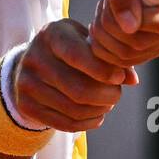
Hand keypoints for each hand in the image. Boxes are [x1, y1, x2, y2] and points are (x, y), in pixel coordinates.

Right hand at [8, 19, 136, 131]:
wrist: (31, 61)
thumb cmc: (70, 48)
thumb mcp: (86, 41)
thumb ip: (110, 57)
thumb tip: (131, 80)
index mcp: (52, 34)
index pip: (78, 56)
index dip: (103, 71)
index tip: (119, 78)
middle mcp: (34, 57)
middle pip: (78, 89)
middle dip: (106, 96)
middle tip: (116, 94)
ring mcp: (27, 83)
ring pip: (74, 109)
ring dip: (99, 111)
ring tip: (107, 104)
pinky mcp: (26, 105)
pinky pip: (64, 123)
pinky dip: (87, 123)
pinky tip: (96, 116)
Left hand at [89, 0, 158, 71]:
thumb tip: (129, 26)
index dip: (132, 20)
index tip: (111, 1)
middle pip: (145, 42)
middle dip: (111, 28)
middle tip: (101, 6)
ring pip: (134, 54)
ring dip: (106, 38)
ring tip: (101, 13)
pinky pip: (131, 59)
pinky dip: (108, 48)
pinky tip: (104, 27)